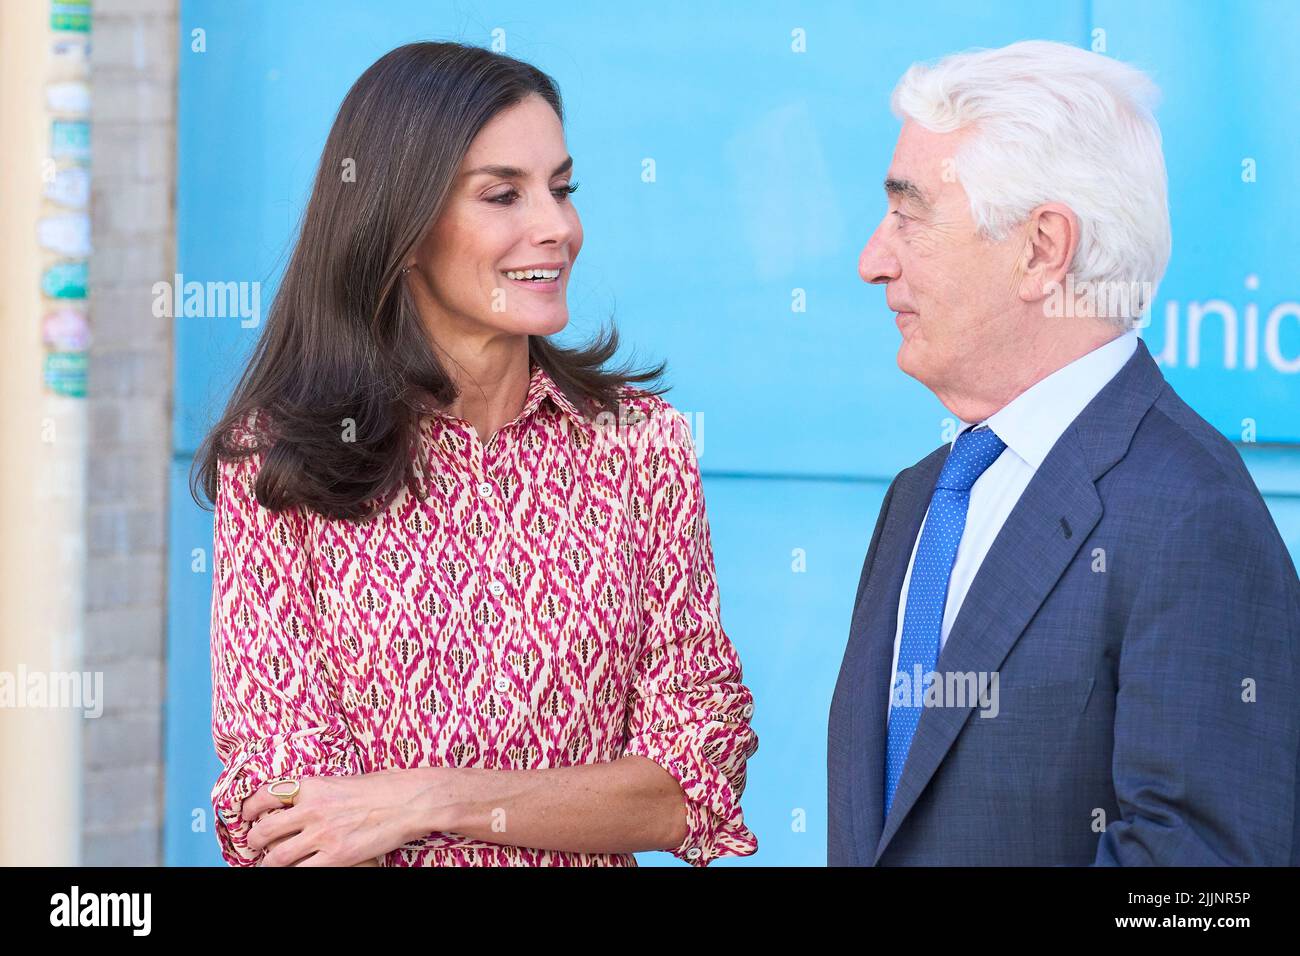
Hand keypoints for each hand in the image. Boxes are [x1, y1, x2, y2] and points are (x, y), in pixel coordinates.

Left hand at [241, 771, 415, 866]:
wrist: (409, 801)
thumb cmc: (383, 788)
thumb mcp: (343, 781)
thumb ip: (319, 793)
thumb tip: (301, 805)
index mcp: (313, 786)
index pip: (266, 796)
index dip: (249, 809)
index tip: (246, 816)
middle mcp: (312, 809)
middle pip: (265, 830)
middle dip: (253, 841)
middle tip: (253, 845)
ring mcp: (322, 834)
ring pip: (277, 857)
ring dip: (267, 863)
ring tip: (268, 864)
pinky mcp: (336, 856)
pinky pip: (301, 871)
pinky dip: (293, 872)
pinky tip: (295, 870)